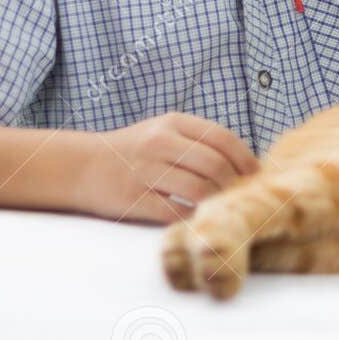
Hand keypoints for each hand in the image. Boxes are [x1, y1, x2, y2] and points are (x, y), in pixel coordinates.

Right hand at [78, 113, 259, 223]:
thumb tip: (245, 162)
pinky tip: (198, 217)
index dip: (245, 158)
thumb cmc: (135, 151)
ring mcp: (145, 171)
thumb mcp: (165, 131)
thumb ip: (199, 140)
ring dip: (216, 201)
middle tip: (240, 196)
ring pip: (198, 189)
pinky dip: (193, 216)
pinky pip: (175, 211)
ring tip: (221, 207)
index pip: (221, 137)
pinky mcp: (134, 198)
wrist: (82, 166)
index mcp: (173, 122)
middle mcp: (159, 143)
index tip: (255, 174)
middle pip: (214, 164)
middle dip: (234, 183)